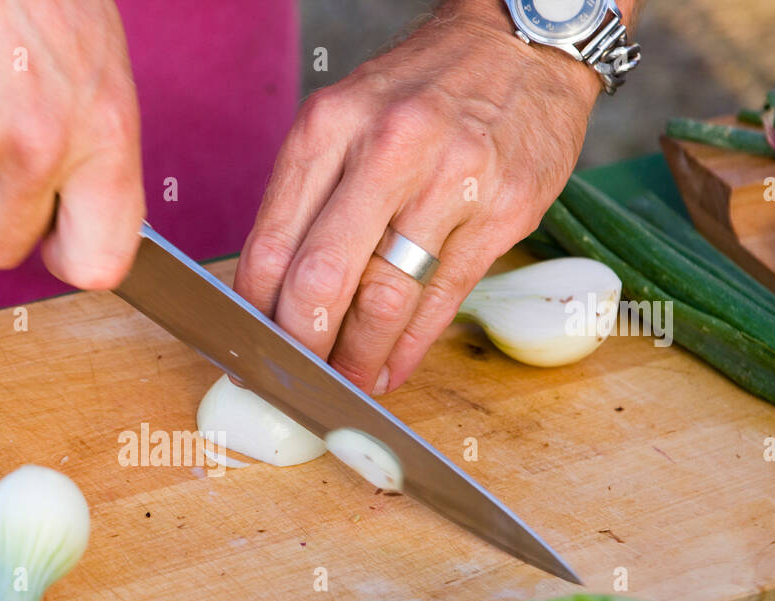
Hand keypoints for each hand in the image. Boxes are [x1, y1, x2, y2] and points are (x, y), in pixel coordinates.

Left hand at [234, 0, 602, 392]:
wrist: (523, 43)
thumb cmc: (421, 92)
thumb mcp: (347, 119)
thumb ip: (308, 199)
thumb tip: (272, 296)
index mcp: (331, 126)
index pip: (273, 243)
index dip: (256, 312)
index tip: (251, 346)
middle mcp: (389, 149)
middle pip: (323, 278)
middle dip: (302, 346)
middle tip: (295, 378)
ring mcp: (452, 181)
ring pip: (385, 299)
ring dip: (358, 358)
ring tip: (347, 384)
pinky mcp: (504, 211)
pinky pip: (444, 300)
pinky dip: (410, 347)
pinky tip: (392, 367)